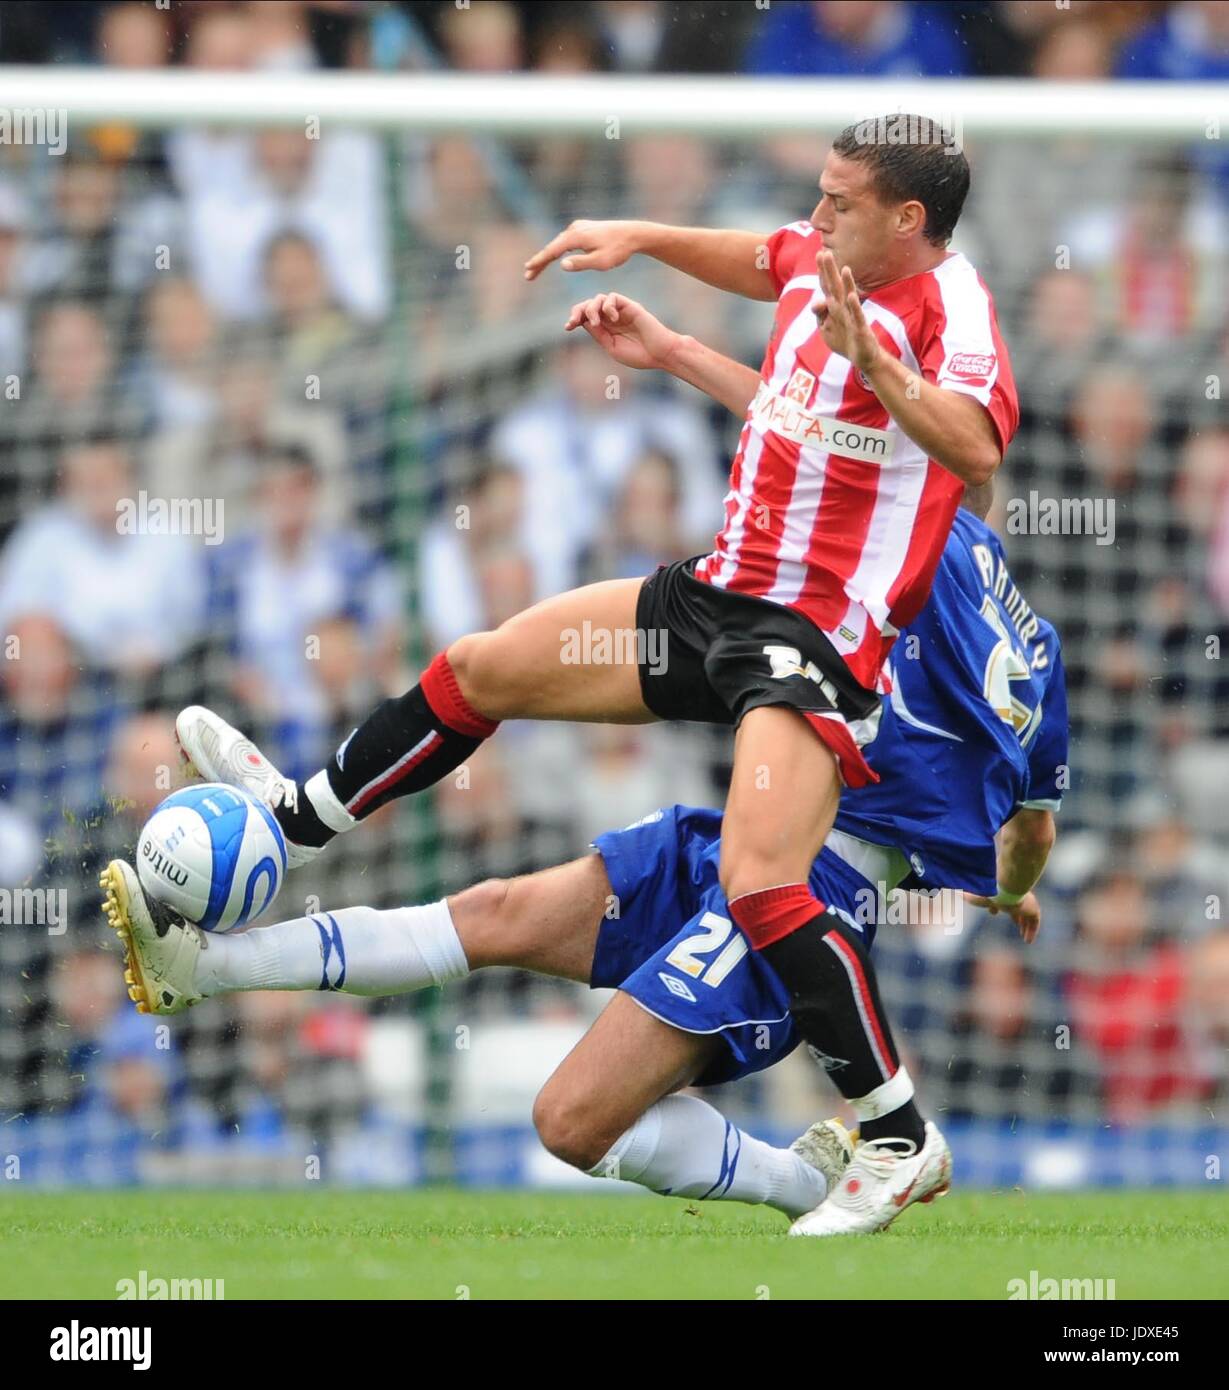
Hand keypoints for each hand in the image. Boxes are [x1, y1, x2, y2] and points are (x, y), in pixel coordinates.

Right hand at [524, 219, 645, 280]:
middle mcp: (574, 229)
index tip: (528, 271)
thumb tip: (562, 264)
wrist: (632, 234)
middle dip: (540, 261)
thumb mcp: (601, 262)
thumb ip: (581, 263)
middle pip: (552, 247)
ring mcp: (578, 226)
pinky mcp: (583, 228)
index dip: (539, 262)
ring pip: (558, 243)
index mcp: (576, 237)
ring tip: (536, 268)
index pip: (552, 251)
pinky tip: (554, 257)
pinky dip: (557, 250)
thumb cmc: (618, 250)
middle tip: (528, 275)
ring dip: (548, 256)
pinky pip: (565, 241)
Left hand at [563, 291, 680, 371]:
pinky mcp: (630, 306)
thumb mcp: (612, 346)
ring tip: (596, 323)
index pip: (585, 316)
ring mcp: (620, 311)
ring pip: (599, 298)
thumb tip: (582, 322)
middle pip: (588, 305)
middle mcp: (611, 317)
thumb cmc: (639, 355)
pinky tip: (612, 318)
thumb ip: (598, 334)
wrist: (660, 354)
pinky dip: (608, 305)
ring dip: (592, 308)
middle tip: (574, 322)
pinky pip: (613, 297)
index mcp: (606, 328)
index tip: (568, 327)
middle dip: (578, 311)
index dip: (574, 318)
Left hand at [811, 249, 882, 373]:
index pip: (827, 286)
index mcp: (835, 307)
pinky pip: (857, 316)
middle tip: (825, 252)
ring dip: (846, 283)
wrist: (863, 357)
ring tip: (844, 268)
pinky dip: (854, 306)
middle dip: (830, 271)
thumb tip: (815, 303)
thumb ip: (820, 314)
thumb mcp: (826, 327)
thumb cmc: (844, 339)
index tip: (819, 253)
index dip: (822, 271)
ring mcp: (852, 317)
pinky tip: (851, 296)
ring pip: (848, 298)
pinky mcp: (860, 328)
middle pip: (835, 287)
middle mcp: (844, 308)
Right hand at [963, 890, 1041, 943]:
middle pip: (1015, 908)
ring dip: (1023, 925)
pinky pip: (1034, 922)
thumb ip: (966, 896)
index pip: (999, 900)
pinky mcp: (1033, 910)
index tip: (993, 912)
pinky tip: (1028, 941)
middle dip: (1014, 916)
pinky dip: (1031, 931)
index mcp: (1001, 893)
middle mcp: (1014, 897)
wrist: (1007, 888)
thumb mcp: (976, 896)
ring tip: (1023, 936)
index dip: (996, 906)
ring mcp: (1025, 903)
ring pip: (1026, 916)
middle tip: (1015, 923)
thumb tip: (953, 892)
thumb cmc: (991, 892)